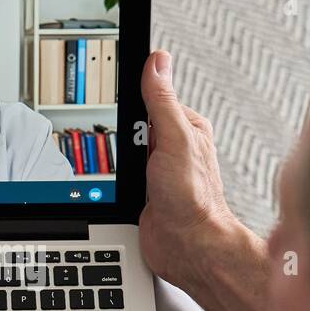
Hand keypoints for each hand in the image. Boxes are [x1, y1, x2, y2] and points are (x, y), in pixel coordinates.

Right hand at [137, 50, 274, 310]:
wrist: (188, 249)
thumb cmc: (193, 199)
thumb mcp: (175, 139)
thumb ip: (163, 101)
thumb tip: (157, 61)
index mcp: (185, 126)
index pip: (153, 96)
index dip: (134, 96)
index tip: (121, 97)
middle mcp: (173, 146)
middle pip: (134, 123)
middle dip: (123, 132)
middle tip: (131, 150)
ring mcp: (158, 169)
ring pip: (125, 149)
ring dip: (118, 157)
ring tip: (129, 170)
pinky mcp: (145, 190)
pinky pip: (123, 174)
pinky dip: (116, 176)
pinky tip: (121, 184)